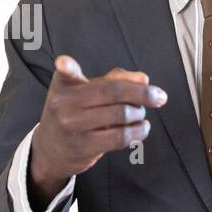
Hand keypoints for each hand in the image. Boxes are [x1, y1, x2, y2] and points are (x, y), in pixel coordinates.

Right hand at [27, 55, 165, 204]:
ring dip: (139, 114)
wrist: (51, 149)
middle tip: (159, 97)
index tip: (63, 62)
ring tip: (140, 114)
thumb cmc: (74, 112)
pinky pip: (119, 137)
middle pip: (113, 92)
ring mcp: (71, 126)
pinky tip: (142, 128)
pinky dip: (137, 132)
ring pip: (120, 115)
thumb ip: (114, 80)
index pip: (67, 73)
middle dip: (143, 94)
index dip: (66, 67)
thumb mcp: (86, 91)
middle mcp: (63, 103)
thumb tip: (143, 79)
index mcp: (64, 84)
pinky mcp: (82, 147)